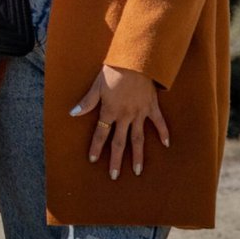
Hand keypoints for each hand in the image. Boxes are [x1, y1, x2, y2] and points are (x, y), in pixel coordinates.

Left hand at [71, 64, 169, 178]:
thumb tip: (72, 113)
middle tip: (114, 176)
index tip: (93, 160)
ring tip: (137, 171)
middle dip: (115, 159)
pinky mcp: (152, 106)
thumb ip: (86, 102)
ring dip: (137, 155)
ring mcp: (140, 113)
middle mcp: (125, 116)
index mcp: (110, 111)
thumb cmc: (113, 71)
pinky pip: (159, 122)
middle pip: (119, 142)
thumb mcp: (96, 85)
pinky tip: (167, 145)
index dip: (96, 147)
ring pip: (139, 138)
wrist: (135, 61)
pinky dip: (163, 133)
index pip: (101, 133)